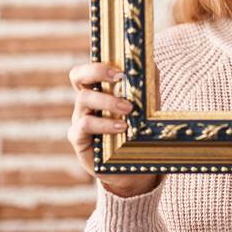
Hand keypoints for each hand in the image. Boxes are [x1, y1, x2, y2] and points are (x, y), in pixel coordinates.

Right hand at [68, 61, 162, 197]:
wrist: (131, 168)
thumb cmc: (135, 135)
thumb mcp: (145, 110)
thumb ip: (147, 88)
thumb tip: (154, 65)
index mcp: (98, 91)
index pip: (89, 69)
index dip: (99, 63)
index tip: (121, 69)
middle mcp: (85, 102)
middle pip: (77, 76)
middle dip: (96, 71)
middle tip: (119, 78)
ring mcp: (79, 119)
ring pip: (83, 98)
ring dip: (108, 100)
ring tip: (129, 109)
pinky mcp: (78, 139)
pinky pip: (83, 125)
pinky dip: (103, 124)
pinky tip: (121, 127)